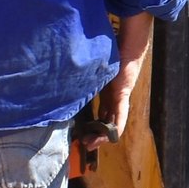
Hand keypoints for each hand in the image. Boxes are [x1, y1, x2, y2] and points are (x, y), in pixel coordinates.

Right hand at [77, 13, 155, 147]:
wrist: (126, 43)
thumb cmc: (108, 50)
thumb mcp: (92, 67)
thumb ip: (82, 74)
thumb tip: (61, 71)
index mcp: (106, 92)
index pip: (101, 114)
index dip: (93, 126)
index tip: (82, 135)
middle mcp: (113, 97)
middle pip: (106, 122)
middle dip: (96, 135)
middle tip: (85, 145)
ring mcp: (119, 98)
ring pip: (113, 123)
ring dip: (103, 136)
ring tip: (91, 144)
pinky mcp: (122, 96)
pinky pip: (120, 117)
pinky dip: (114, 128)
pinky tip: (109, 137)